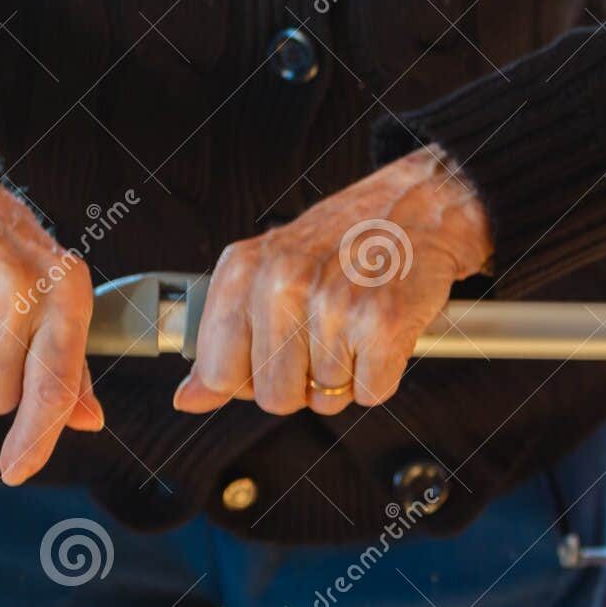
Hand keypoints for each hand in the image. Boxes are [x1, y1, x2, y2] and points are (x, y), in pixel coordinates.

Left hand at [173, 145, 491, 415]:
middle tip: (322, 336)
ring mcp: (333, 306)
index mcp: (243, 270)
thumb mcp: (265, 272)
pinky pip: (368, 394)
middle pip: (273, 397)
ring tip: (353, 327)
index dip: (247, 378)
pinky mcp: (382, 325)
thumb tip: (188, 400)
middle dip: (301, 382)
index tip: (269, 355)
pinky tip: (378, 334)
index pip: (218, 372)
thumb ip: (223, 337)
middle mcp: (282, 285)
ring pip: (324, 400)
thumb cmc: (340, 242)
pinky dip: (379, 375)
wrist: (416, 206)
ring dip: (343, 377)